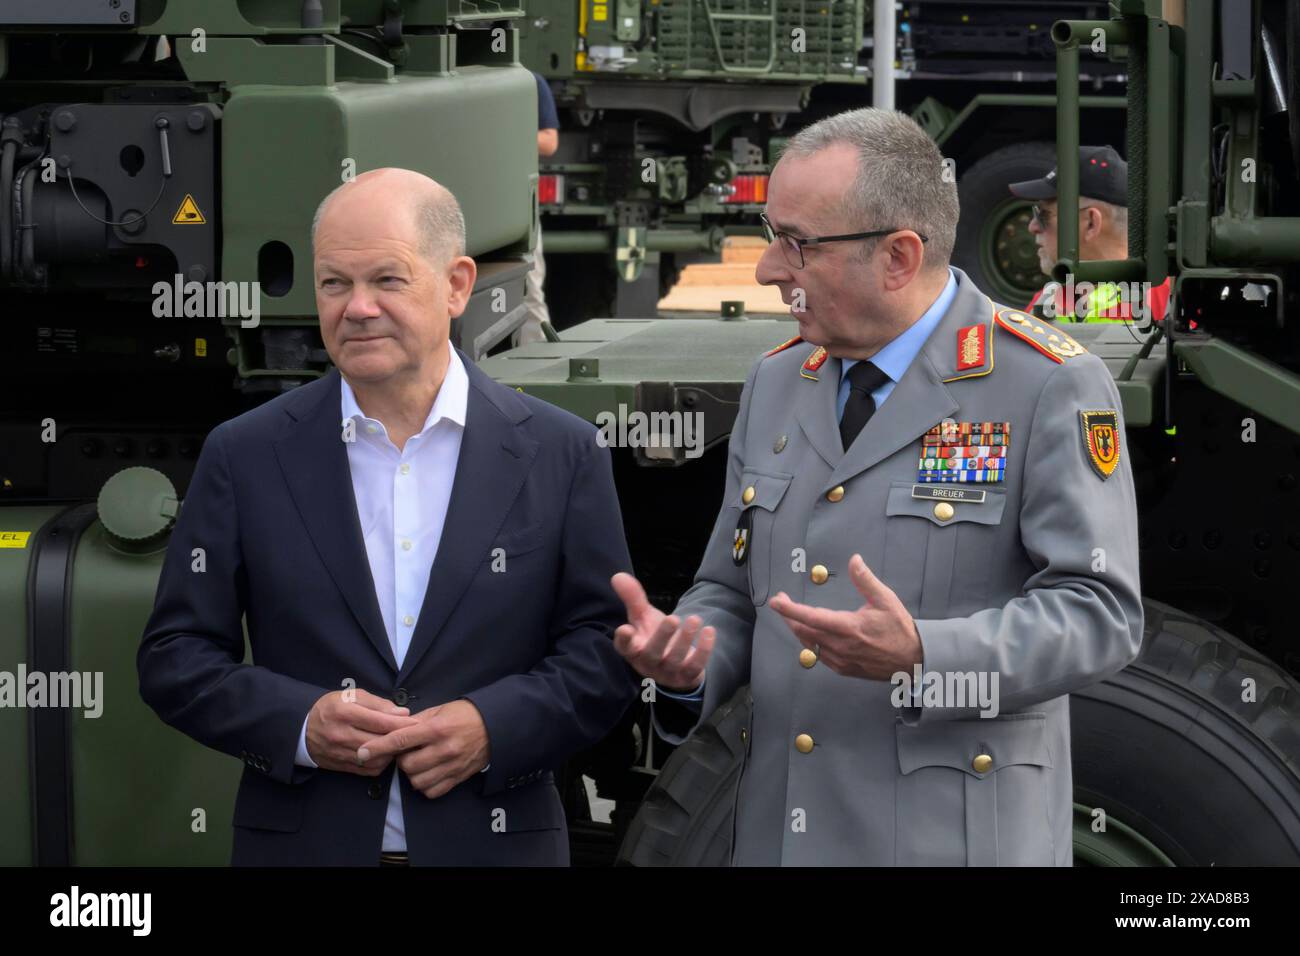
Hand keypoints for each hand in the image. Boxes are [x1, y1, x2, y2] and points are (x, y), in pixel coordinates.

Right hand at [306, 688, 419, 775]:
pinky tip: (386, 754)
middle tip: (414, 735)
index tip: (417, 722)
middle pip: (380, 741)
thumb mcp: (351, 695)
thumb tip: (402, 713)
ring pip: (377, 758)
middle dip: (401, 739)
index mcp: (345, 712)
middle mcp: (342, 734)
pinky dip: (381, 764)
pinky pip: (369, 770)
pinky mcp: (341, 766)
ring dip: (392, 753)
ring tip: (400, 744)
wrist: (302, 729)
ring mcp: (341, 753)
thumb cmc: (331, 708)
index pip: (380, 721)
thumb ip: (378, 703)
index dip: (402, 723)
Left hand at [357, 699, 489, 799]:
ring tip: (419, 762)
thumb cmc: (465, 715)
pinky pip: (432, 791)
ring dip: (412, 774)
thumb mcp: (440, 710)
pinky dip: (425, 785)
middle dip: (401, 759)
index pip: (400, 739)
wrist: (496, 726)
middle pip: (406, 765)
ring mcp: (451, 765)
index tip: (362, 752)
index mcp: (436, 728)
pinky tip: (428, 773)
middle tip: (407, 751)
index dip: (378, 747)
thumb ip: (416, 721)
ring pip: (417, 781)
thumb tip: (394, 729)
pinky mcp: (458, 777)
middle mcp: (443, 749)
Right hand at [610, 572, 714, 693]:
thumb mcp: (642, 617)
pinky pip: (695, 667)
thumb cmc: (653, 637)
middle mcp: (648, 663)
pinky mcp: (686, 676)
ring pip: (675, 659)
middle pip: (652, 653)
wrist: (675, 663)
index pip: (624, 647)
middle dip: (663, 636)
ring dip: (685, 639)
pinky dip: (703, 650)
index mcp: (633, 649)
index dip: (624, 640)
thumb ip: (632, 598)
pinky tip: (709, 631)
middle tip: (673, 618)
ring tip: (695, 619)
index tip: (625, 629)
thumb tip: (618, 575)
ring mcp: (667, 672)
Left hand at [768, 554, 921, 680]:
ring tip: (793, 616)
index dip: (790, 609)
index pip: (810, 617)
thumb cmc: (900, 628)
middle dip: (789, 616)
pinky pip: (819, 656)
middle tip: (782, 602)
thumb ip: (865, 580)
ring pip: (809, 644)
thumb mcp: (885, 599)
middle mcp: (840, 646)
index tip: (775, 601)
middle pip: (803, 631)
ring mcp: (841, 660)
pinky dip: (810, 643)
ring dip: (798, 629)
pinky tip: (811, 635)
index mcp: (848, 627)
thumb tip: (854, 559)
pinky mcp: (843, 669)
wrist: (913, 660)